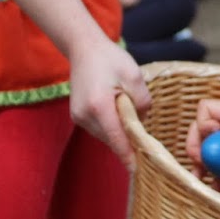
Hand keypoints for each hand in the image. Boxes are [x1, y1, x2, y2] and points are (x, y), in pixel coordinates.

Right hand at [69, 37, 148, 167]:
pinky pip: (99, 128)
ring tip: (124, 106)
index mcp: (99, 105)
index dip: (128, 155)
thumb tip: (142, 122)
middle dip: (127, 138)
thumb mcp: (134, 76)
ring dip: (118, 130)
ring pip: (105, 135)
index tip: (137, 170)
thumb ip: (142, 102)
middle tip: (142, 129)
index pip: (116, 138)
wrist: (84, 49)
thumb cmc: (110, 59)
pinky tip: (115, 108)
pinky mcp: (77, 116)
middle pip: (111, 138)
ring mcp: (78, 116)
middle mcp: (85, 115)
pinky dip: (110, 125)